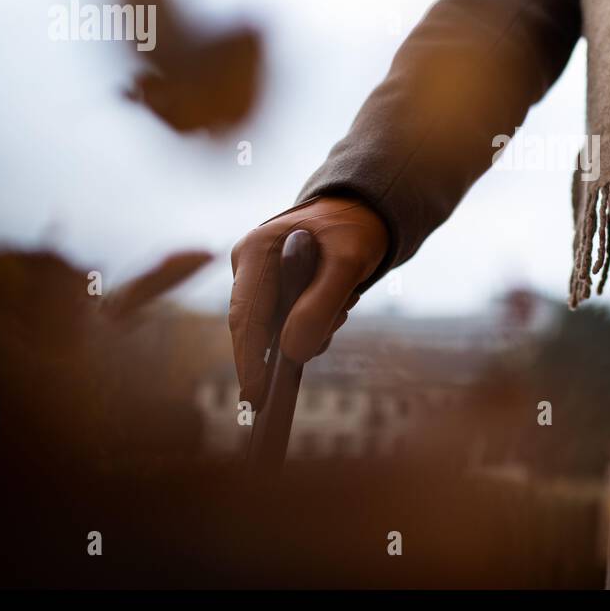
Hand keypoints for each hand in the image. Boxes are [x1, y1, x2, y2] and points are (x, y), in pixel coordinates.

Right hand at [228, 195, 387, 402]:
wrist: (364, 213)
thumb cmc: (355, 231)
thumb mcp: (349, 265)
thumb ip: (320, 306)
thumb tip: (292, 353)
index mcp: (256, 251)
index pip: (245, 316)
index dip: (249, 359)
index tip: (255, 397)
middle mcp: (249, 264)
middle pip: (257, 326)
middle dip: (292, 341)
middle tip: (329, 331)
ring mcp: (259, 277)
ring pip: (276, 328)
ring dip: (313, 327)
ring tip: (344, 300)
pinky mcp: (274, 288)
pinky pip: (287, 321)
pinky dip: (315, 322)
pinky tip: (338, 303)